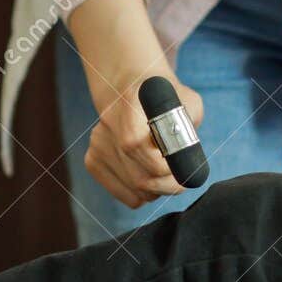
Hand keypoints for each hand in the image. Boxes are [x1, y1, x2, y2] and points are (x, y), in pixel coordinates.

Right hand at [85, 72, 203, 208]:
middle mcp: (108, 126)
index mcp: (129, 105)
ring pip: (136, 191)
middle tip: (183, 180)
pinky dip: (144, 194)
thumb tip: (187, 157)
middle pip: (140, 178)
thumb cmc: (163, 96)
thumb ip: (188, 124)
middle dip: (169, 186)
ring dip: (158, 191)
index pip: (138, 148)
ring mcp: (97, 145)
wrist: (127, 86)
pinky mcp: (93, 160)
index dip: (167, 167)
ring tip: (167, 174)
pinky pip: (127, 196)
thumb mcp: (186, 99)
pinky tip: (150, 175)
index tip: (184, 167)